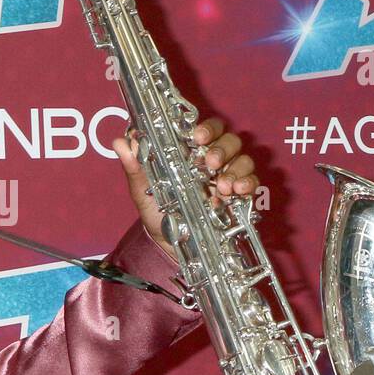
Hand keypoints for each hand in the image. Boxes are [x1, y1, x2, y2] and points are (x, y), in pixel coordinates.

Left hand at [112, 116, 259, 261]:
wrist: (170, 246)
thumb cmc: (157, 213)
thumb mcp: (142, 191)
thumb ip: (135, 166)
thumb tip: (121, 142)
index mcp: (189, 153)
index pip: (205, 130)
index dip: (206, 128)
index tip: (198, 136)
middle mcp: (211, 162)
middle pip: (229, 140)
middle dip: (223, 148)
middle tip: (211, 164)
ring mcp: (227, 178)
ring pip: (244, 159)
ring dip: (236, 168)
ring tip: (223, 186)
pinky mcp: (239, 197)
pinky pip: (252, 183)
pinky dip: (248, 184)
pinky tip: (236, 192)